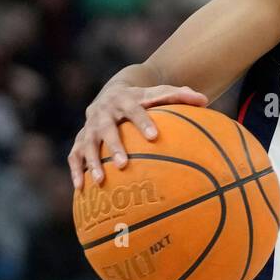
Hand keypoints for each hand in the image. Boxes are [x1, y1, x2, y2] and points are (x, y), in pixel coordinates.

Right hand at [67, 84, 207, 188]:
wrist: (113, 91)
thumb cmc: (145, 98)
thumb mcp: (160, 92)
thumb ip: (181, 96)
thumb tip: (205, 101)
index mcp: (126, 99)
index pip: (136, 110)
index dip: (143, 123)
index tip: (154, 137)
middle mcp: (104, 112)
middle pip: (107, 129)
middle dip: (114, 146)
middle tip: (125, 164)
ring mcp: (90, 126)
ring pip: (87, 144)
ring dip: (92, 162)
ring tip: (100, 181)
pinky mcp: (80, 138)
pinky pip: (74, 155)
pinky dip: (76, 170)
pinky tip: (81, 188)